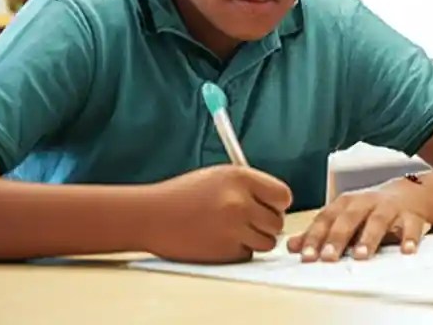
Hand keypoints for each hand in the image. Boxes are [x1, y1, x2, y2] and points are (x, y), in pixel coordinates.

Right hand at [143, 165, 292, 263]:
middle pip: (278, 222)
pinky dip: (238, 251)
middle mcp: (240, 203)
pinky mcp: (223, 252)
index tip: (270, 207)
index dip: (278, 204)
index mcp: (241, 178)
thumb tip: (279, 202)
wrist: (149, 216)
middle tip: (250, 222)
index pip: (283, 195)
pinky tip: (218, 240)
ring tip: (233, 231)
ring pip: (266, 242)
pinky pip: (247, 255)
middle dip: (267, 224)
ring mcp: (232, 229)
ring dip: (255, 240)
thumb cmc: (182, 195)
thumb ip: (250, 186)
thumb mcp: (219, 177)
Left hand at [286, 185, 430, 261]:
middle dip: (338, 238)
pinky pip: (411, 227)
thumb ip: (319, 232)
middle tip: (328, 258)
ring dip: (369, 237)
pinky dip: (409, 238)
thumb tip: (291, 246)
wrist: (411, 193)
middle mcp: (366, 203)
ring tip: (361, 256)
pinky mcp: (411, 216)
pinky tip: (407, 251)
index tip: (306, 256)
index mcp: (346, 204)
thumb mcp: (344, 217)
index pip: (326, 219)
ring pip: (378, 221)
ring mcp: (389, 208)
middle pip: (349, 219)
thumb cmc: (371, 209)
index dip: (315, 237)